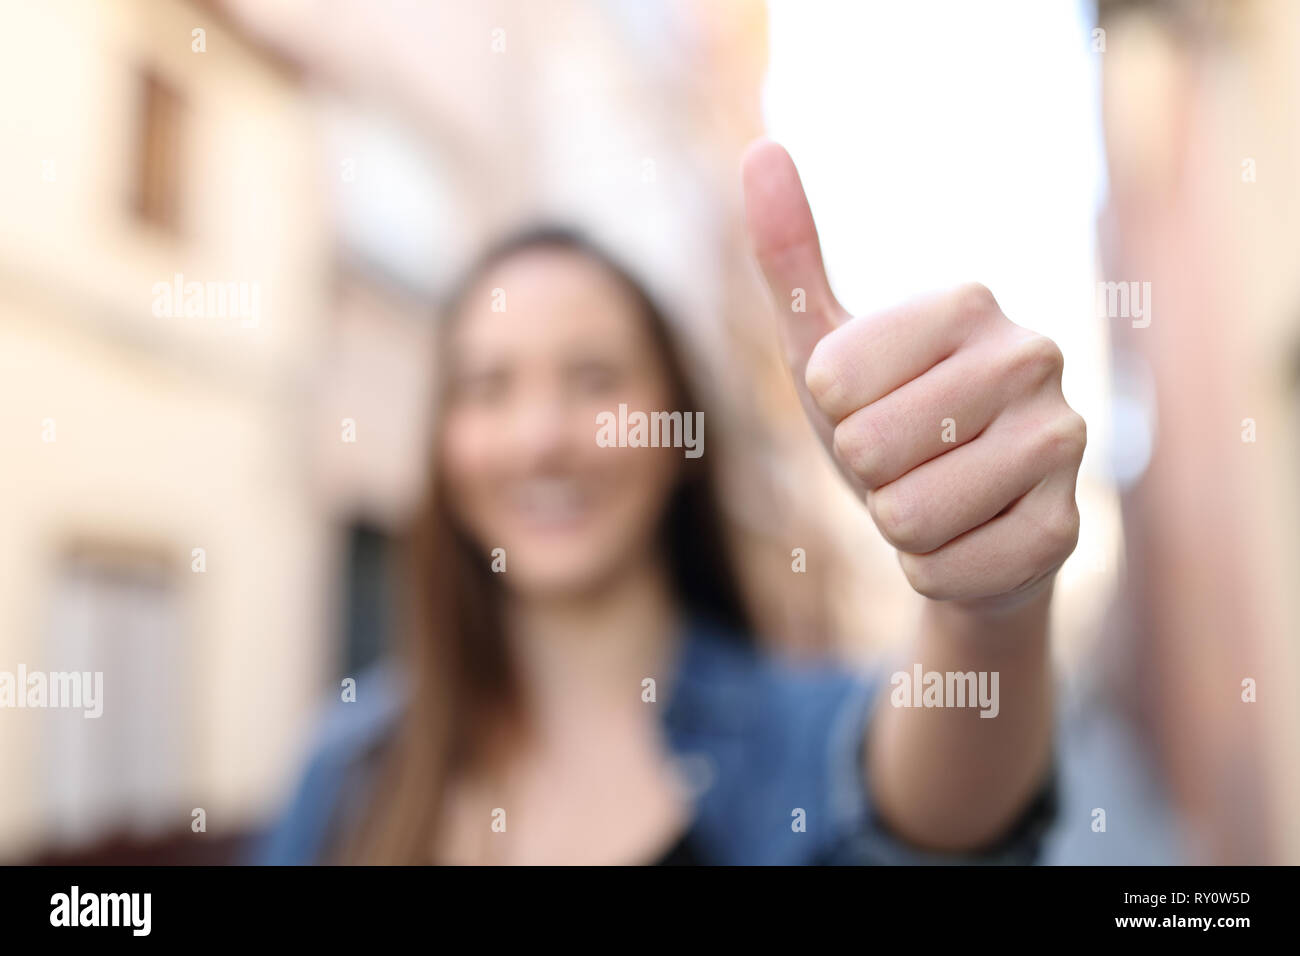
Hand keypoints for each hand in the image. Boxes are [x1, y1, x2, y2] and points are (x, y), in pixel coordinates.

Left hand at [741, 139, 1085, 610]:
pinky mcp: (1064, 531)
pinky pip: (940, 571)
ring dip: (898, 525)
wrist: (960, 522)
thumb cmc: (886, 422)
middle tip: (906, 460)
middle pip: (867, 448)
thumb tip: (760, 149)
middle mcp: (1033, 358)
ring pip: (906, 517)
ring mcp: (1062, 444)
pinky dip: (931, 571)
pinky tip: (968, 541)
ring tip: (936, 498)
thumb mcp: (826, 348)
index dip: (832, 412)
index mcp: (970, 302)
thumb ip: (790, 258)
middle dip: (864, 473)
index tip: (870, 404)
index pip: (830, 380)